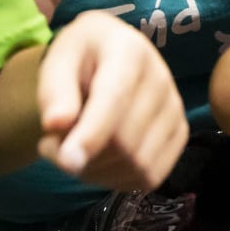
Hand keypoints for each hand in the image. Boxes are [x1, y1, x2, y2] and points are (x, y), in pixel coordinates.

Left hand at [37, 11, 187, 190]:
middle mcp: (161, 79)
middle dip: (82, 156)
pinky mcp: (179, 134)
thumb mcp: (56, 64)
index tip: (67, 162)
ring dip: (96, 171)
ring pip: (137, 165)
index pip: (115, 99)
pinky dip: (117, 179)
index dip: (91, 134)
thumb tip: (56, 124)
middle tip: (50, 145)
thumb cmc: (78, 60)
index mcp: (129, 51)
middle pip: (125, 141)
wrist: (106, 57)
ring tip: (73, 150)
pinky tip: (98, 161)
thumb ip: (54, 92)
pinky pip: (149, 176)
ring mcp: (174, 109)